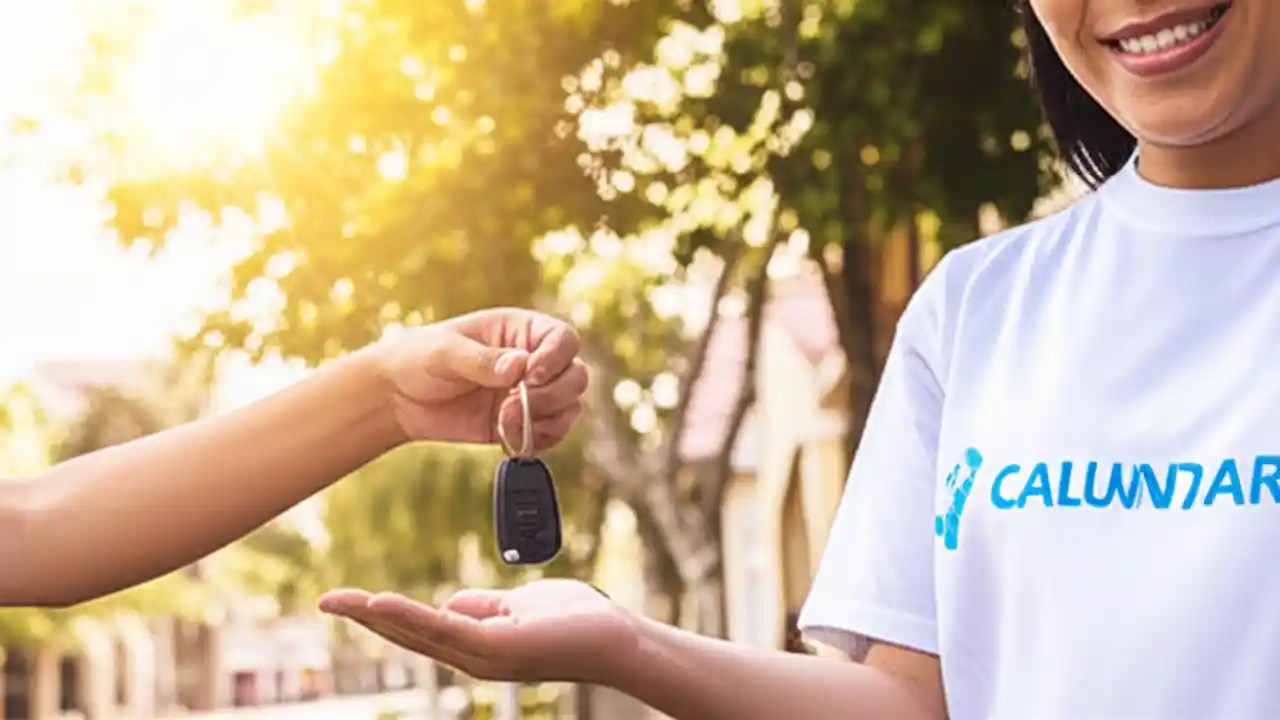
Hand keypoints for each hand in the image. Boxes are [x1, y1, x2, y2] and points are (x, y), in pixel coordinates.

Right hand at [318, 579, 637, 684]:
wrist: (614, 638)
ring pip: (419, 634)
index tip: (346, 599)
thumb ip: (482, 605)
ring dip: (379, 617)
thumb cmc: (574, 620)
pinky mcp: (498, 648)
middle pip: (407, 635)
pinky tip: (383, 604)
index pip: (417, 629)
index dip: (381, 615)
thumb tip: (448, 602)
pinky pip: (445, 629)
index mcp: (475, 644)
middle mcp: (472, 657)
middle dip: (365, 618)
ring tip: (343, 602)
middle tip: (325, 601)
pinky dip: (411, 616)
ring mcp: (483, 656)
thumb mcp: (517, 603)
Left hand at [375, 308, 587, 450]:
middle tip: (512, 405)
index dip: (556, 359)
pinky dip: (540, 440)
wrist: (396, 398)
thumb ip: (483, 359)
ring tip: (505, 422)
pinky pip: (550, 434)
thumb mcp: (445, 351)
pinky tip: (511, 437)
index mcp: (520, 330)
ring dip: (546, 419)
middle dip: (552, 395)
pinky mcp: (521, 423)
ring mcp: (529, 394)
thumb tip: (519, 365)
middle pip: (575, 376)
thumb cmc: (418, 358)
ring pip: (569, 407)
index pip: (563, 338)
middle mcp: (533, 360)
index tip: (530, 376)